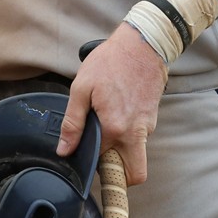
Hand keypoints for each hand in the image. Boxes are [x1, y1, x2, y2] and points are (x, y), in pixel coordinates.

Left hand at [57, 25, 167, 184]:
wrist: (143, 44)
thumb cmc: (111, 62)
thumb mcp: (82, 88)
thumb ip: (72, 123)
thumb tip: (64, 149)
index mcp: (116, 128)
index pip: (104, 164)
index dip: (93, 163)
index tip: (85, 154)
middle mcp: (136, 133)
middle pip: (133, 174)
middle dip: (119, 173)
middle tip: (101, 153)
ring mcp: (148, 126)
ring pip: (136, 153)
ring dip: (121, 147)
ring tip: (106, 118)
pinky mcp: (152, 118)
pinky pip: (140, 136)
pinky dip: (128, 131)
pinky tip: (117, 109)